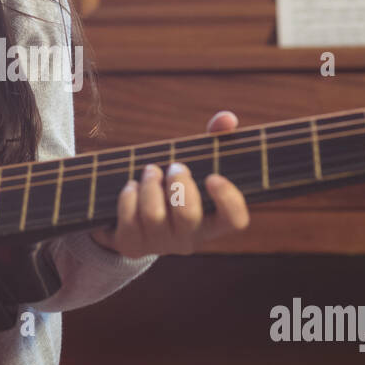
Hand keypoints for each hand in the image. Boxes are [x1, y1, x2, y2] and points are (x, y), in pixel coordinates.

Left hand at [90, 110, 249, 258]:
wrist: (133, 224)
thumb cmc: (173, 189)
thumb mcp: (195, 168)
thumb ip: (213, 142)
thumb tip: (226, 118)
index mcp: (213, 222)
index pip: (235, 221)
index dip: (229, 200)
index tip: (213, 176)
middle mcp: (189, 239)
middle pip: (188, 216)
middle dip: (179, 184)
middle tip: (175, 166)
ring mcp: (160, 245)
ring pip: (154, 215)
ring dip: (150, 185)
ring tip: (151, 171)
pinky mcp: (132, 245)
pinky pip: (129, 219)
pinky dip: (129, 196)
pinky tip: (132, 186)